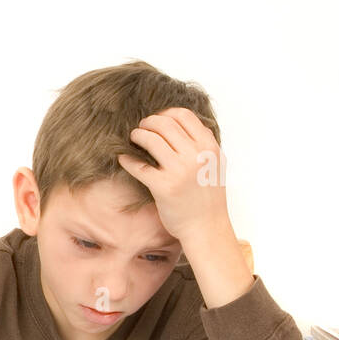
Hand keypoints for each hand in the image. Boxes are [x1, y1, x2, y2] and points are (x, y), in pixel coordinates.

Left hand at [117, 107, 230, 243]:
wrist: (206, 226)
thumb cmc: (208, 196)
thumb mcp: (214, 163)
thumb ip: (202, 143)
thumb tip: (180, 125)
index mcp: (208, 146)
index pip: (183, 115)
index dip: (165, 114)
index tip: (156, 120)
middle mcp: (195, 155)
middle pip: (164, 123)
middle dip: (148, 123)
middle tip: (141, 129)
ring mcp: (179, 170)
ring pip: (151, 139)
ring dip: (137, 135)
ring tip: (133, 139)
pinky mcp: (162, 186)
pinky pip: (139, 166)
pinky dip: (127, 160)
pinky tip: (123, 158)